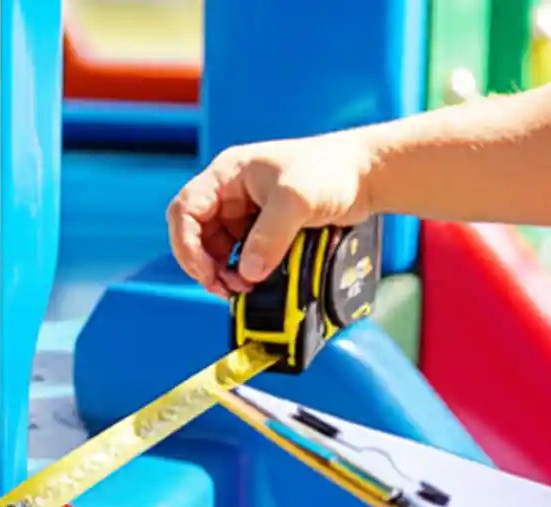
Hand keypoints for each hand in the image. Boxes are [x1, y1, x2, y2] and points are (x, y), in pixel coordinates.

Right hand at [166, 133, 375, 296]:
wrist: (364, 176)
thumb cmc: (329, 171)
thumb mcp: (295, 200)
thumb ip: (269, 237)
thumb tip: (248, 273)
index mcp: (227, 174)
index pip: (185, 210)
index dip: (186, 245)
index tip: (205, 273)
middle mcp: (231, 192)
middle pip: (197, 235)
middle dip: (206, 265)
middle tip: (229, 289)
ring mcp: (247, 211)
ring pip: (218, 249)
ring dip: (225, 272)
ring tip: (246, 289)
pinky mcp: (264, 228)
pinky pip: (241, 254)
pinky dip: (244, 271)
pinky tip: (258, 282)